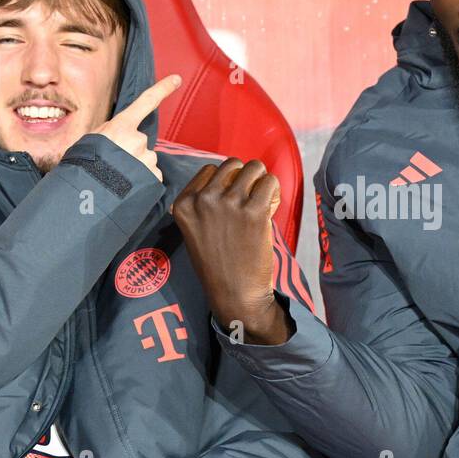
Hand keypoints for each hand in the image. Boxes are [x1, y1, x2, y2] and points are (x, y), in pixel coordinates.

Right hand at [93, 74, 180, 182]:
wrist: (87, 194)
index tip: (177, 79)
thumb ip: (109, 133)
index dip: (162, 89)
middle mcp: (138, 140)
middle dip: (130, 153)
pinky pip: (151, 175)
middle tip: (113, 165)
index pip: (145, 102)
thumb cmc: (84, 166)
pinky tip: (127, 186)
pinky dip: (142, 181)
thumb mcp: (91, 141)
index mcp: (121, 127)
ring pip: (146, 160)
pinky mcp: (154, 176)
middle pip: (140, 143)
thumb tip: (119, 135)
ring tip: (118, 178)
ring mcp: (147, 158)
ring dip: (136, 168)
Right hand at [172, 158, 291, 344]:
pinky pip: (270, 182)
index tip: (233, 201)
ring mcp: (228, 203)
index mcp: (184, 203)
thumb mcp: (196, 230)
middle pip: (233, 164)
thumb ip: (206, 203)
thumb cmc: (218, 264)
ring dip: (262, 182)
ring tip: (262, 204)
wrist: (235, 293)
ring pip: (254, 168)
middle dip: (246, 178)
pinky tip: (270, 210)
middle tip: (251, 201)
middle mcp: (203, 200)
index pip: (210, 170)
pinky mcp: (253, 211)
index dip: (227, 182)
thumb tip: (236, 176)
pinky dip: (274, 192)